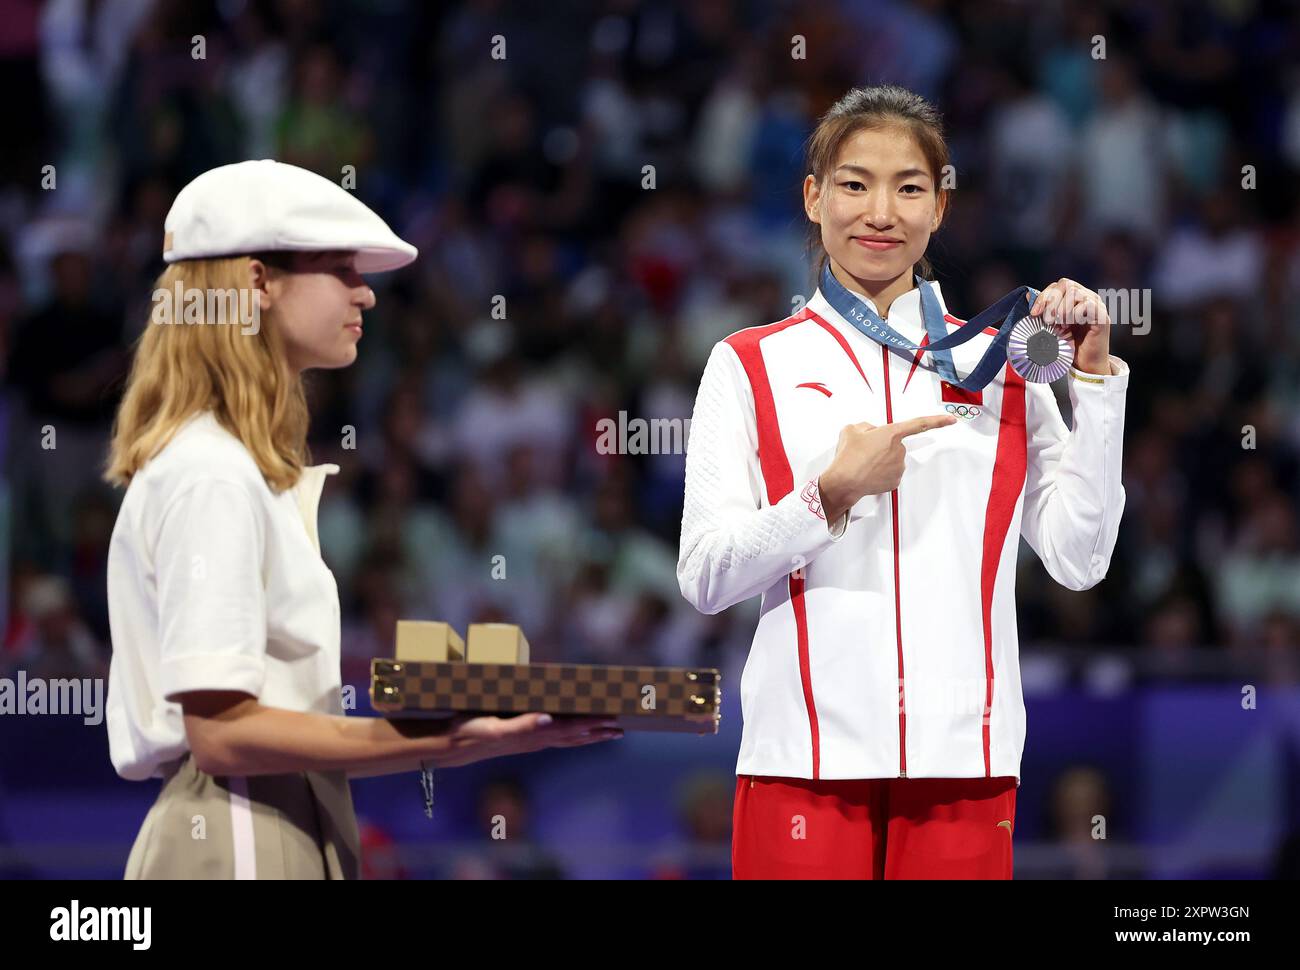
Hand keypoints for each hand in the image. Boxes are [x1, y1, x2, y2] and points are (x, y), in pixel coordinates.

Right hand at [429, 713, 623, 767]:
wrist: (455, 743)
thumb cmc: (472, 730)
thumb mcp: (494, 727)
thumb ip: (521, 725)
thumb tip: (548, 719)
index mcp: (534, 733)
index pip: (570, 728)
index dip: (592, 724)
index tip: (612, 719)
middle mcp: (537, 739)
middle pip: (575, 736)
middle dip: (598, 732)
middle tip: (621, 729)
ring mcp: (531, 740)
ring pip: (567, 739)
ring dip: (589, 736)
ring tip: (608, 733)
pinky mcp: (524, 738)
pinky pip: (555, 737)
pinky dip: (571, 735)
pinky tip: (575, 734)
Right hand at [818, 413, 957, 519]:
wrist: (844, 482)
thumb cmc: (847, 456)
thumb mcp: (851, 430)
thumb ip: (866, 426)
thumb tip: (872, 432)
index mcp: (891, 434)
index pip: (919, 424)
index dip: (938, 421)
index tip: (951, 420)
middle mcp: (899, 450)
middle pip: (895, 444)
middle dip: (883, 445)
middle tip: (865, 450)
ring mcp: (898, 467)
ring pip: (892, 459)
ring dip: (881, 459)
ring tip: (863, 463)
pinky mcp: (895, 481)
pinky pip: (890, 473)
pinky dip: (880, 472)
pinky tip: (868, 472)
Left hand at [1029, 278, 1110, 375]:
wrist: (1086, 364)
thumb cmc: (1069, 344)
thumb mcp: (1052, 325)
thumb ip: (1044, 310)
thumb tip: (1027, 296)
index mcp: (1076, 297)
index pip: (1059, 284)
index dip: (1044, 296)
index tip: (1034, 313)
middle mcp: (1088, 297)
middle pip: (1066, 284)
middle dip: (1051, 302)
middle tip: (1048, 321)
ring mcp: (1096, 305)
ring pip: (1075, 293)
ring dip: (1062, 310)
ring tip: (1061, 325)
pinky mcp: (1102, 315)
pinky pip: (1086, 305)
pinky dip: (1074, 315)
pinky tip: (1071, 326)